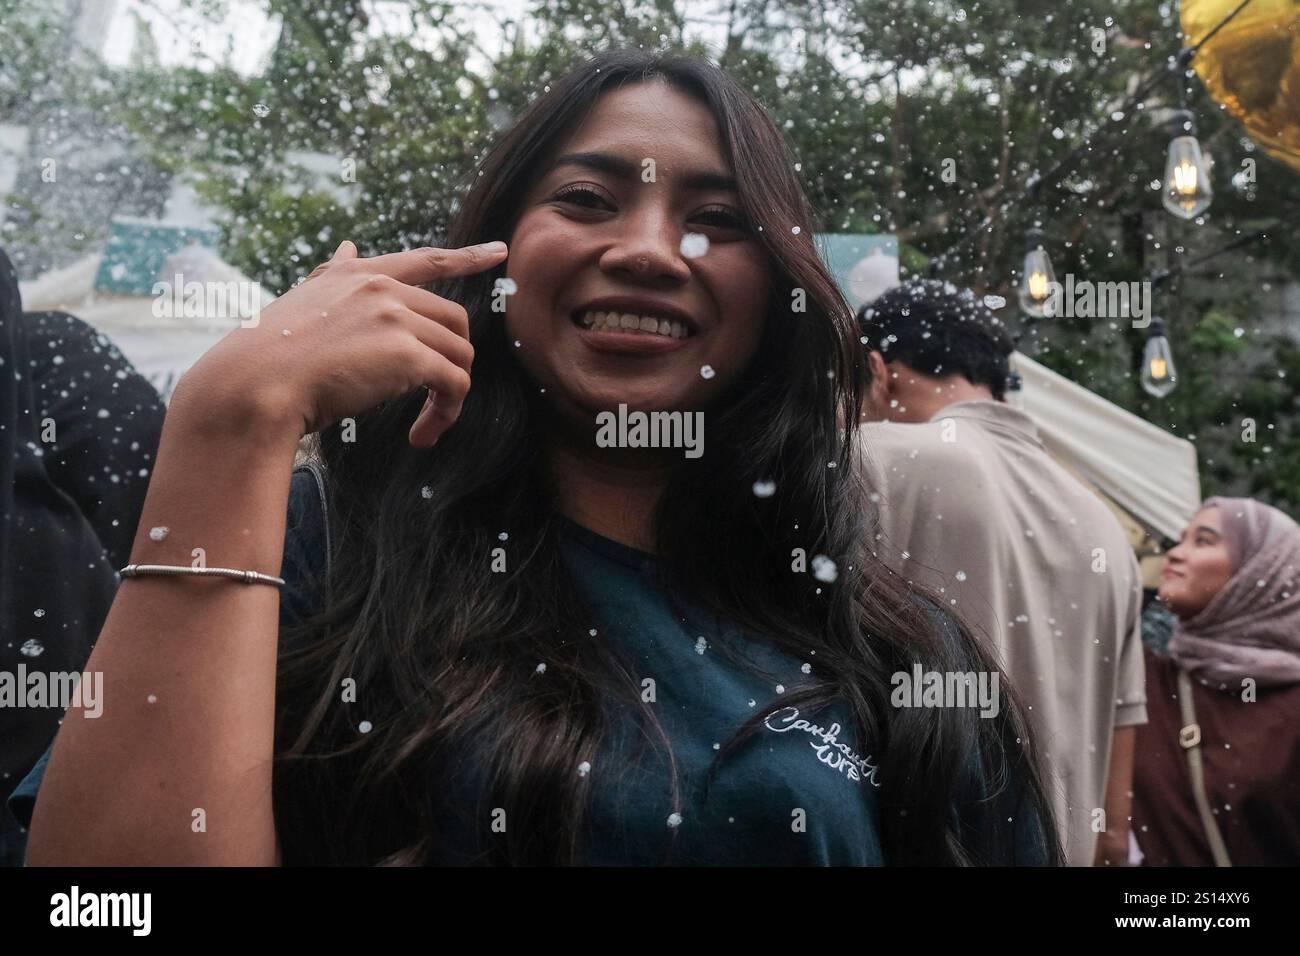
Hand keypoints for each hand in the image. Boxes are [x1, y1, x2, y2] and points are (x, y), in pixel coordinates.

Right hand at [180, 239, 506, 446]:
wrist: (254, 385)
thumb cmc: (268, 357)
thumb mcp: (303, 303)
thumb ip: (334, 278)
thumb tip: (348, 245)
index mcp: (357, 275)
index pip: (425, 260)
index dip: (467, 256)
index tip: (499, 251)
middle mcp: (380, 287)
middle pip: (453, 321)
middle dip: (451, 361)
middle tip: (432, 399)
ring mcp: (396, 317)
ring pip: (458, 355)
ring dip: (449, 396)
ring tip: (425, 425)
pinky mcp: (408, 354)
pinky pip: (454, 385)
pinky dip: (446, 414)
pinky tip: (422, 435)